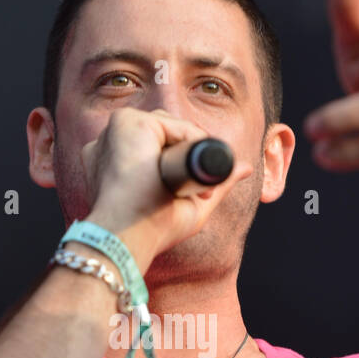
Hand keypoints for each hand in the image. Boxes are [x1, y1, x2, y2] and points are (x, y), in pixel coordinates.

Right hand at [84, 107, 253, 268]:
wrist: (128, 236)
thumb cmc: (151, 228)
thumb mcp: (190, 204)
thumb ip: (215, 183)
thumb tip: (245, 167)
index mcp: (118, 160)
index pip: (160, 145)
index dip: (183, 163)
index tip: (195, 193)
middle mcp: (112, 142)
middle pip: (166, 132)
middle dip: (189, 156)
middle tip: (198, 192)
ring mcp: (116, 131)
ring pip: (170, 125)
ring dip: (190, 149)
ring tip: (190, 185)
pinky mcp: (126, 123)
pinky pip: (170, 121)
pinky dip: (189, 137)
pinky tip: (188, 163)